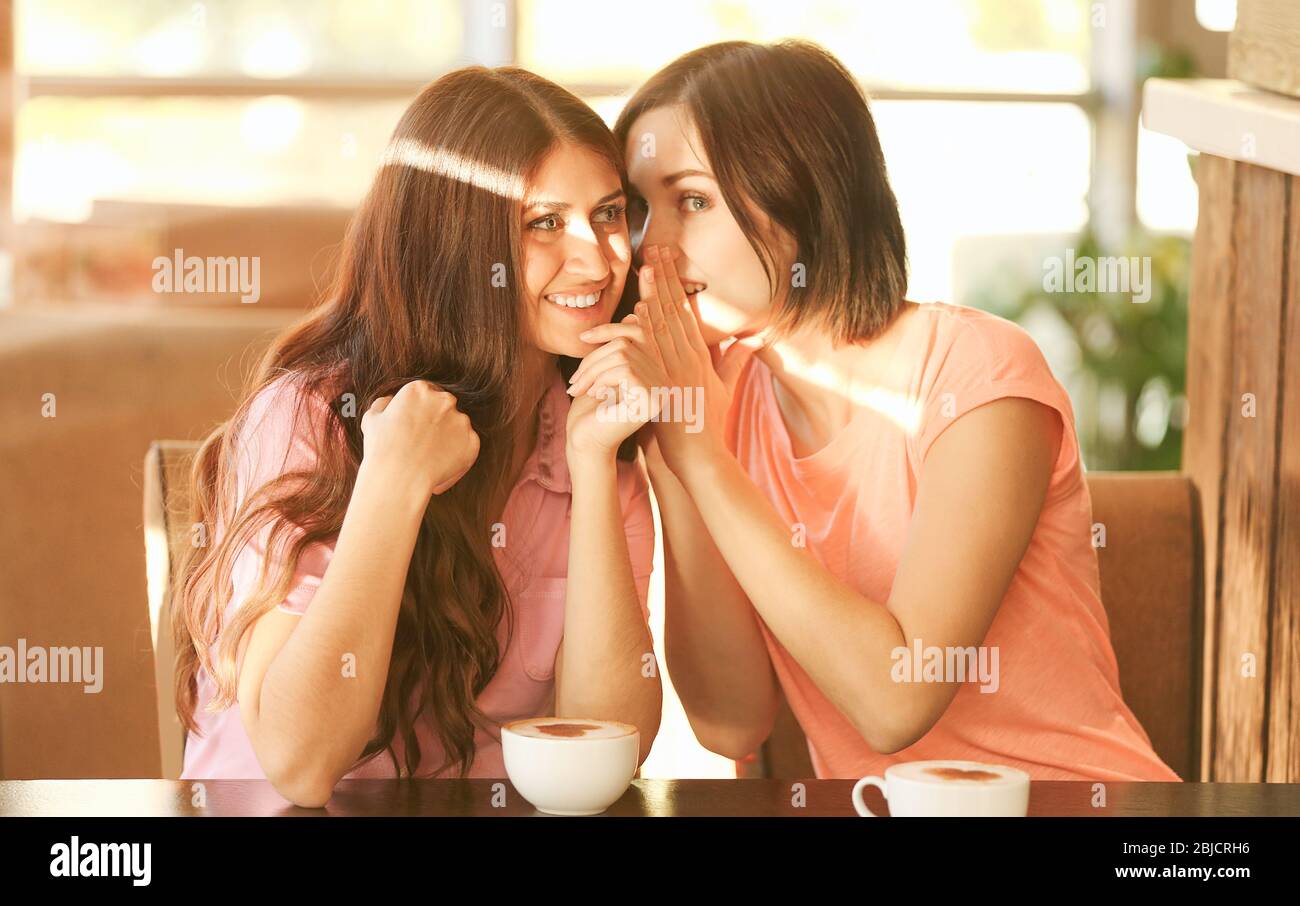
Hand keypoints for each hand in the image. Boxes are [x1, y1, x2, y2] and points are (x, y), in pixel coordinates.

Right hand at [360, 380, 479, 498]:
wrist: (399, 478)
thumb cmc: (382, 449)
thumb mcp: (372, 419)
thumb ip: (383, 404)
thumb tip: (390, 400)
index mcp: (419, 390)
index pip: (426, 393)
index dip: (421, 410)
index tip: (416, 425)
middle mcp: (444, 400)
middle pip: (444, 407)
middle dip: (436, 422)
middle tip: (423, 443)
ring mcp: (461, 421)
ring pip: (457, 427)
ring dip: (447, 439)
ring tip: (429, 459)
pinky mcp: (472, 442)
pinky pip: (467, 447)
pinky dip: (457, 457)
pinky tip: (439, 469)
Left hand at [564, 310, 670, 459]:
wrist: (586, 444)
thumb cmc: (591, 411)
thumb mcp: (604, 372)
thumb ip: (618, 348)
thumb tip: (635, 315)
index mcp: (655, 370)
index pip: (640, 332)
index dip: (610, 328)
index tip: (584, 337)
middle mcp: (664, 378)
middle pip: (628, 341)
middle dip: (594, 355)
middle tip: (574, 380)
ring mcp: (661, 389)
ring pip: (623, 353)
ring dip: (592, 368)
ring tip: (578, 388)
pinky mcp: (651, 398)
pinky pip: (624, 368)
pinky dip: (600, 377)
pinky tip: (591, 394)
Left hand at [578, 244, 753, 478]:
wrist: (700, 458)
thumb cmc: (706, 428)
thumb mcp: (723, 390)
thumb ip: (733, 362)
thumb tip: (754, 339)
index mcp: (701, 357)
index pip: (686, 312)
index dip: (675, 285)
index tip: (666, 261)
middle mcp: (692, 358)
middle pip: (676, 309)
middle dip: (666, 277)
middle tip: (655, 249)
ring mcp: (679, 370)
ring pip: (663, 324)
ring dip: (652, 295)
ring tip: (644, 269)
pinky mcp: (664, 384)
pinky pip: (648, 353)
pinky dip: (637, 334)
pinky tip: (631, 315)